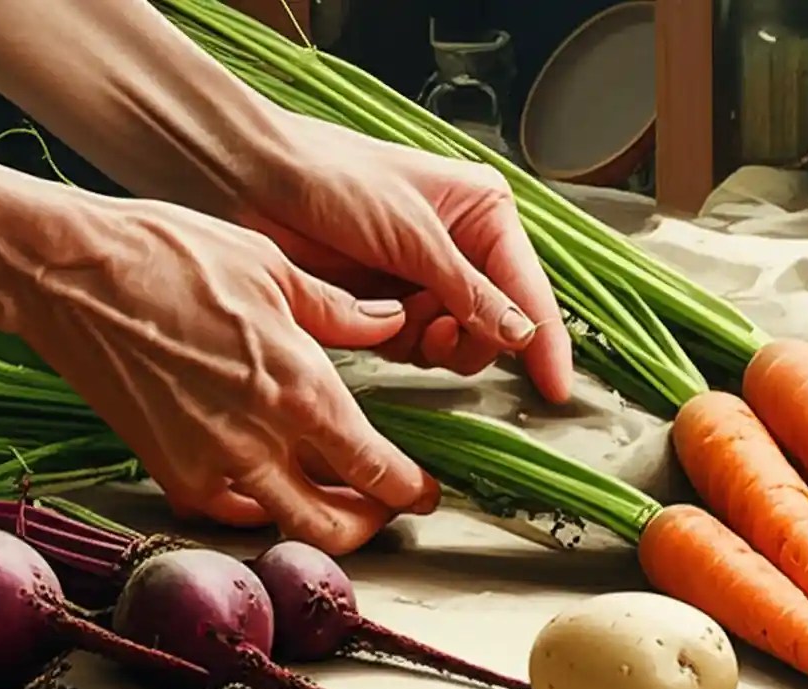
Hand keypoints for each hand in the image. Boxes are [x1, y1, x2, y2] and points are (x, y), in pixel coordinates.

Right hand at [12, 195, 439, 553]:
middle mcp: (257, 441)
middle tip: (385, 505)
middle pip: (334, 526)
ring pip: (280, 525)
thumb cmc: (171, 256)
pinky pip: (225, 510)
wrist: (68, 274)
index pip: (375, 469)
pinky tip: (268, 479)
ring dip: (315, 519)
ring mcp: (206, 463)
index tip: (423, 492)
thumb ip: (342, 313)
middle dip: (370, 523)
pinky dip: (256, 506)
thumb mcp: (274, 268)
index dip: (408, 490)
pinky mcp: (165, 468)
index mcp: (300, 389)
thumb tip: (391, 322)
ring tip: (332, 490)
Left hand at [239, 114, 572, 403]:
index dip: (544, 341)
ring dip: (430, 342)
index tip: (555, 388)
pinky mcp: (385, 303)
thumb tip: (519, 334)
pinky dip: (397, 342)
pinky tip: (373, 318)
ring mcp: (422, 277)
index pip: (528, 288)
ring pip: (454, 341)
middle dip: (469, 338)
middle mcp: (461, 246)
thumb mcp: (413, 235)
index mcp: (482, 212)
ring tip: (398, 317)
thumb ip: (469, 290)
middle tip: (437, 332)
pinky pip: (412, 345)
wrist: (252, 184)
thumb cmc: (333, 181)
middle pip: (495, 325)